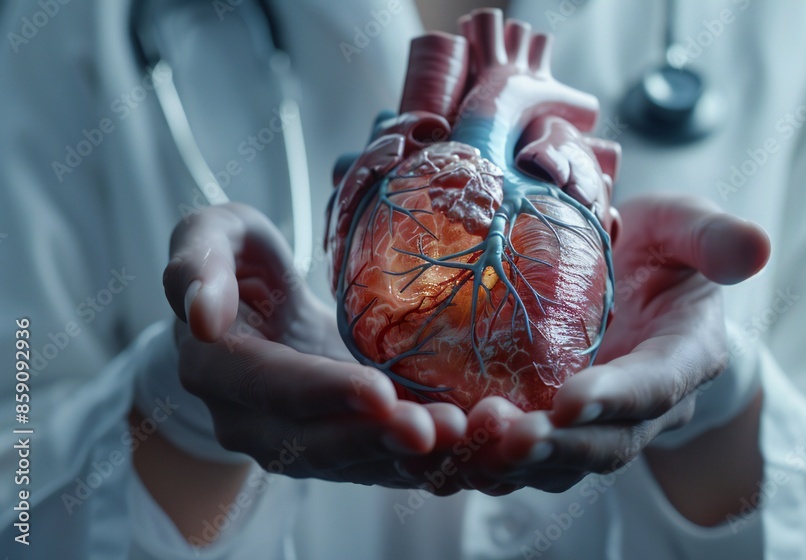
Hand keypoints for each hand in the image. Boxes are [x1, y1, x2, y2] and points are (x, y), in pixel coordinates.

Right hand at [163, 203, 468, 488]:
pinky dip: (423, 464)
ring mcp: (293, 445)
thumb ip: (198, 258)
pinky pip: (377, 467)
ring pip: (352, 465)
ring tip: (460, 437)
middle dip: (376, 438)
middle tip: (436, 428)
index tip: (376, 390)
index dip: (322, 391)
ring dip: (407, 459)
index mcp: (218, 368)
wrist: (253, 315)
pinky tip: (467, 447)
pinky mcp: (335, 452)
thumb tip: (201, 313)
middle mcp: (250, 422)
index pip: (272, 386)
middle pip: (316, 442)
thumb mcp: (214, 235)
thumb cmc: (237, 263)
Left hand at [451, 194, 770, 493]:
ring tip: (463, 444)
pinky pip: (520, 456)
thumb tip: (757, 246)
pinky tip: (438, 444)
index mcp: (682, 357)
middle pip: (605, 446)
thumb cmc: (661, 253)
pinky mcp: (551, 425)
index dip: (617, 399)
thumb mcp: (687, 230)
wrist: (635, 284)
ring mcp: (594, 423)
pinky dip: (479, 458)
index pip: (656, 388)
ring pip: (558, 464)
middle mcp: (641, 407)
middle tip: (505, 436)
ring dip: (511, 463)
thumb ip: (714, 237)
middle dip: (557, 447)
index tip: (570, 400)